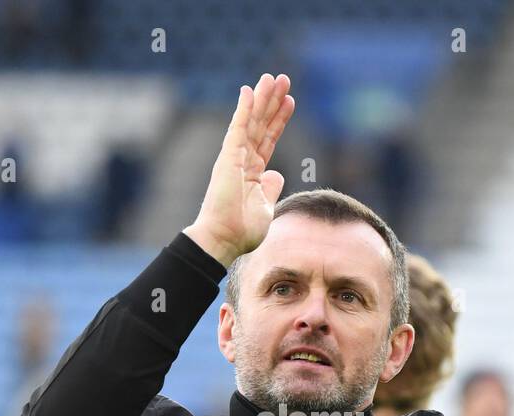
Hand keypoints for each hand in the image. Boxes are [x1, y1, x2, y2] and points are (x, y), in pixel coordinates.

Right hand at [184, 73, 295, 267]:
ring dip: (263, 99)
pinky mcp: (228, 158)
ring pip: (252, 122)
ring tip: (273, 78)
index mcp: (253, 173)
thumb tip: (276, 174)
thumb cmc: (242, 231)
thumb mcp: (265, 208)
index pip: (269, 139)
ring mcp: (234, 158)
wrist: (223, 240)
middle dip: (272, 102)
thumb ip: (270, 189)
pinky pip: (238, 128)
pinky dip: (244, 109)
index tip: (290, 101)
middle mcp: (243, 161)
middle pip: (262, 125)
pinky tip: (249, 90)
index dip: (279, 120)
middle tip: (283, 79)